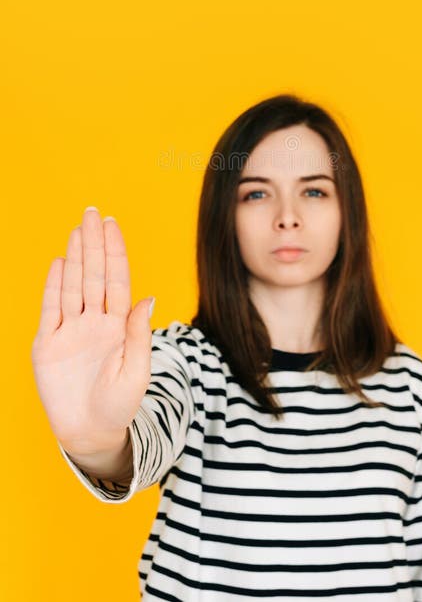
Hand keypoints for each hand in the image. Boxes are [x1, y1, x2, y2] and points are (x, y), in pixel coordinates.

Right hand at [31, 207, 154, 452]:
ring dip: (74, 257)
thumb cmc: (120, 405)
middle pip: (93, 274)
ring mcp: (70, 331)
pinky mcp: (47, 345)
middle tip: (94, 212)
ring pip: (73, 286)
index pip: (117, 279)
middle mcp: (94, 321)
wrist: (90, 434)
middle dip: (94, 243)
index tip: (114, 225)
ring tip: (78, 230)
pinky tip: (57, 262)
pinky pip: (50, 309)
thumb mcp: (137, 371)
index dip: (115, 252)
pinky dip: (53, 286)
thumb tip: (147, 298)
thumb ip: (139, 333)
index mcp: (118, 325)